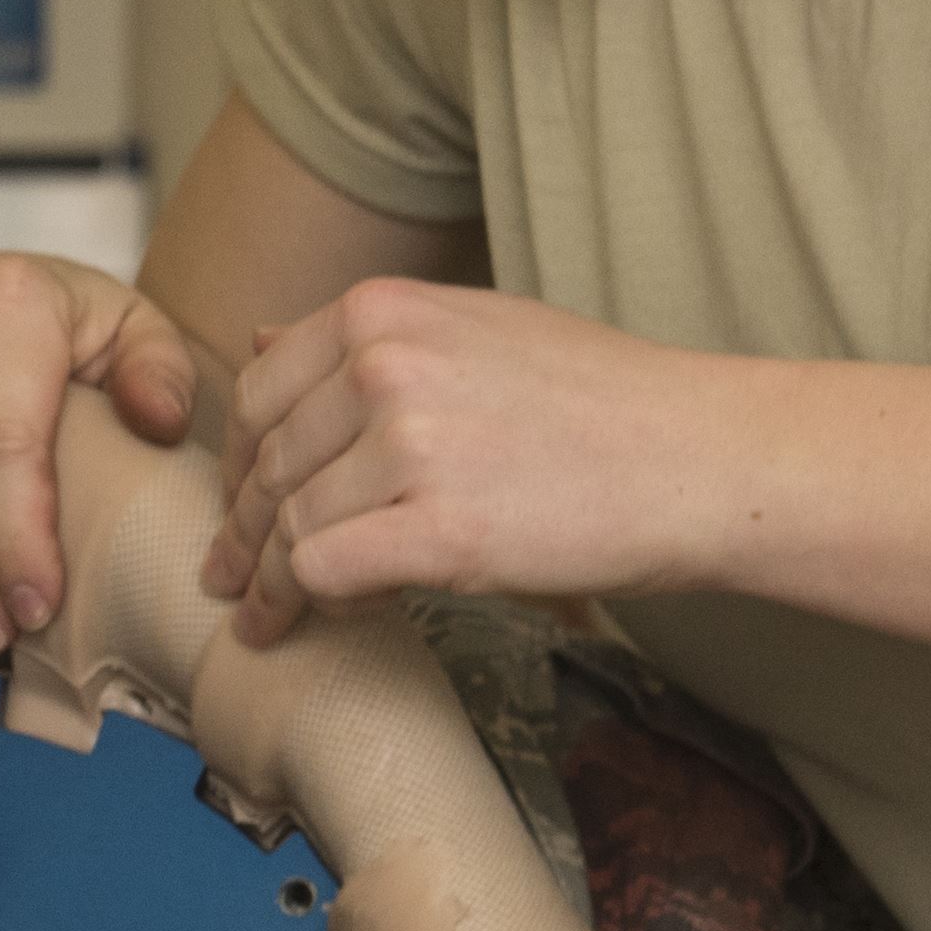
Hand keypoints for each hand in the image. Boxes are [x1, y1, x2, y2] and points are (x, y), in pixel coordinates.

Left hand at [207, 278, 755, 649]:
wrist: (701, 455)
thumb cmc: (603, 399)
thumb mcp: (476, 327)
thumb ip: (369, 339)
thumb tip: (257, 338)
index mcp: (383, 311)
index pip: (262, 390)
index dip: (240, 459)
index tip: (241, 502)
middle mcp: (383, 365)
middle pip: (267, 463)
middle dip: (242, 530)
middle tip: (229, 576)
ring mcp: (409, 444)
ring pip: (291, 524)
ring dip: (272, 580)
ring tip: (270, 614)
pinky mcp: (439, 528)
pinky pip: (325, 571)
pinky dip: (309, 603)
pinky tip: (324, 619)